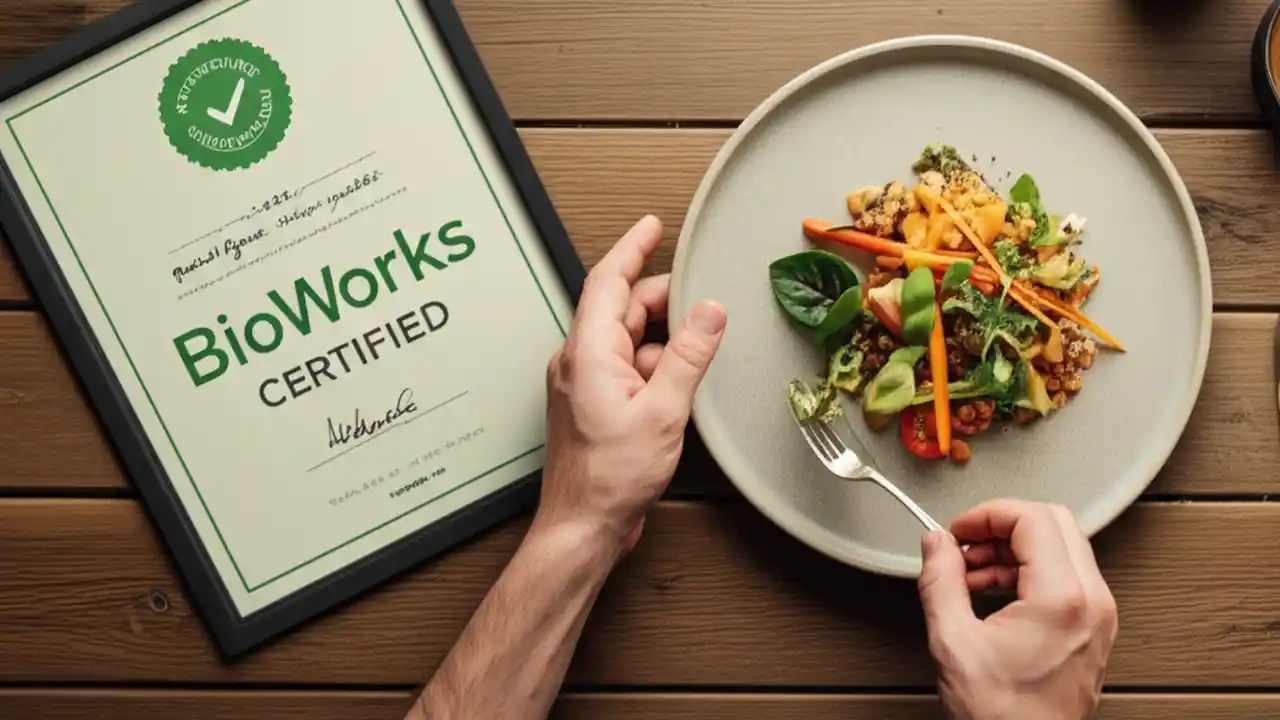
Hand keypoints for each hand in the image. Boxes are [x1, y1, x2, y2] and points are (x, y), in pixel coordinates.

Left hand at [537, 215, 725, 555]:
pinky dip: (654, 367)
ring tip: (697, 352)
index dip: (633, 247)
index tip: (652, 226)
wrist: (583, 526)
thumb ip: (689, 356)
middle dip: (662, 299)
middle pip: (622, 309)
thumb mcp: (663, 411)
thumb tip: (710, 312)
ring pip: (627, 340)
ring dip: (662, 340)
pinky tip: (678, 387)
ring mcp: (584, 384)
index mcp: (588, 351)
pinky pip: (626, 368)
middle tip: (702, 299)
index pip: (608, 280)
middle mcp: (579, 361)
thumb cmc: (609, 477)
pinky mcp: (593, 406)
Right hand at [918, 500, 1118, 719]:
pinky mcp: (1093, 630)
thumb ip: (940, 581)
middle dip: (1002, 526)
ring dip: (1012, 550)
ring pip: (1062, 547)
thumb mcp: (953, 642)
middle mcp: (1091, 602)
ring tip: (970, 575)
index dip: (987, 514)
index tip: (959, 530)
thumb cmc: (1002, 717)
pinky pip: (1066, 577)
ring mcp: (1098, 616)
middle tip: (965, 545)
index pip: (1032, 518)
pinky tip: (991, 594)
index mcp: (1062, 598)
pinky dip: (1028, 573)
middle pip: (1054, 523)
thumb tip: (936, 544)